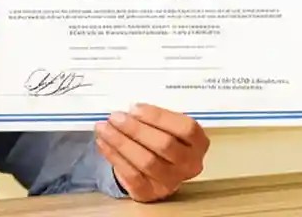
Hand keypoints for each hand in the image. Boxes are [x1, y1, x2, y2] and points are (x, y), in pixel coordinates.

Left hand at [94, 104, 209, 202]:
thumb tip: (128, 110)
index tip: (134, 108)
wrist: (153, 170)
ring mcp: (171, 181)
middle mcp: (189, 164)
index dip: (158, 117)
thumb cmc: (159, 138)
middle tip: (115, 117)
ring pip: (146, 161)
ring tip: (104, 128)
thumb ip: (154, 117)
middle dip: (136, 129)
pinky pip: (130, 174)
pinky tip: (103, 142)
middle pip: (164, 145)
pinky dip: (114, 155)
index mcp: (198, 143)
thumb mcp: (165, 126)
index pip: (185, 128)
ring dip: (121, 142)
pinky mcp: (150, 192)